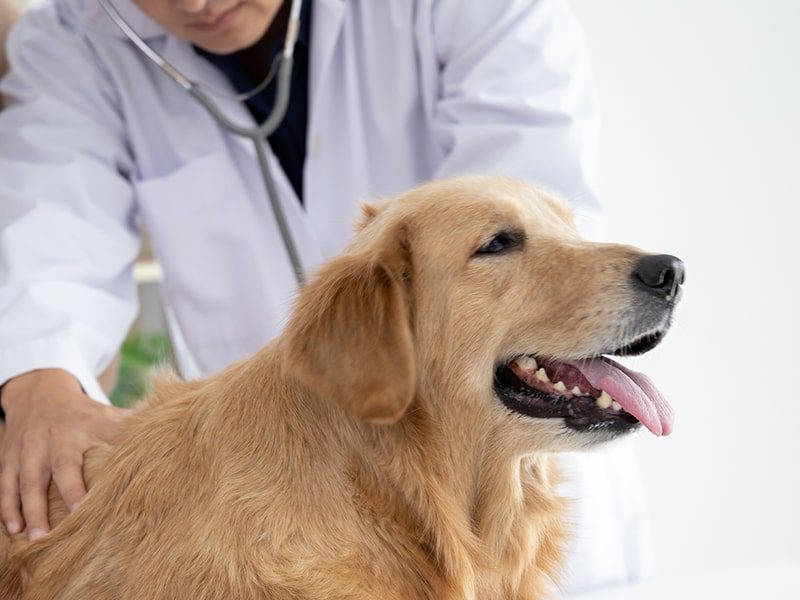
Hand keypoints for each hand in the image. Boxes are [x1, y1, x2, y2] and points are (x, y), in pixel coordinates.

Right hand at [0, 368, 125, 539]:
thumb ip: (133, 428)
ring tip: (37, 538)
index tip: (110, 494)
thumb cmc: (85, 412)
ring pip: (28, 480)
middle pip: (62, 466)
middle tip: (74, 519)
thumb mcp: (108, 414)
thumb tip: (171, 438)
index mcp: (87, 425)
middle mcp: (57, 437)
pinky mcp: (10, 457)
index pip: (101, 447)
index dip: (105, 468)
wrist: (41, 392)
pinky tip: (12, 530)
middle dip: (67, 492)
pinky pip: (5, 484)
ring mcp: (31, 448)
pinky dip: (7, 507)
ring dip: (31, 509)